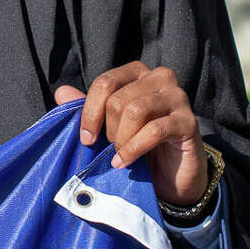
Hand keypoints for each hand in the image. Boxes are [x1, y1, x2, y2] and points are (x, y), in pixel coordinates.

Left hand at [56, 63, 208, 207]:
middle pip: (118, 99)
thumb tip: (61, 92)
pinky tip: (124, 162)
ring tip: (119, 154)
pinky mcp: (189, 122)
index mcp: (137, 73)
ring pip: (135, 110)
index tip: (85, 138)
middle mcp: (160, 78)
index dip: (89, 112)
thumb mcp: (107, 127)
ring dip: (121, 139)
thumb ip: (87, 109)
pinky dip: (134, 148)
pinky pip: (154, 130)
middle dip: (108, 129)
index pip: (105, 83)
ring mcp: (178, 97)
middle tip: (111, 147)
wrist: (169, 175)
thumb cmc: (136, 145)